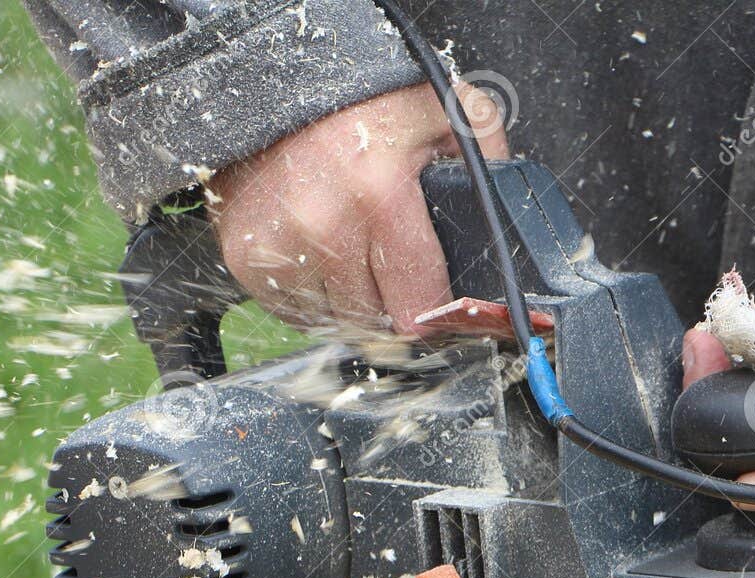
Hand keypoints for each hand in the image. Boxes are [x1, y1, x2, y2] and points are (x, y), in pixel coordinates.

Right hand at [205, 82, 508, 334]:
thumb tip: (509, 228)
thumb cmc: (367, 98)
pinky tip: (326, 259)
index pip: (418, 309)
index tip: (438, 302)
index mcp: (380, 197)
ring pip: (335, 322)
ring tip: (360, 259)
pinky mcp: (244, 254)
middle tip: (399, 271)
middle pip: (377, 323)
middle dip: (395, 304)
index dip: (435, 313)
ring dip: (353, 304)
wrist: (281, 76)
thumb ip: (489, 167)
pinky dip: (314, 297)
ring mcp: (277, 245)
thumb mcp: (447, 114)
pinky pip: (294, 311)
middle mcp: (324, 227)